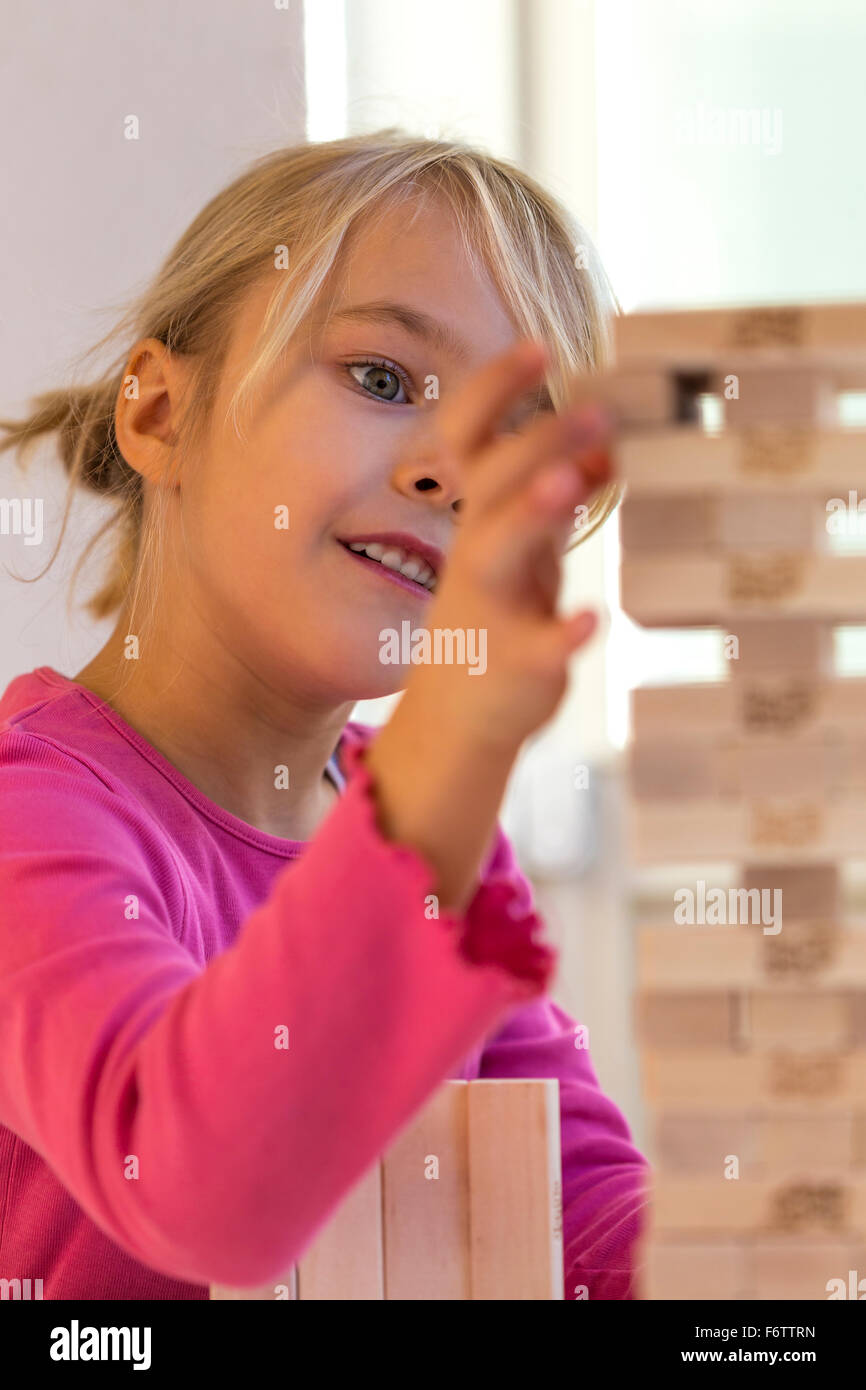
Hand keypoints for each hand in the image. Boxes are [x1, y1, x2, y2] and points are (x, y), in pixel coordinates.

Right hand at [364, 340, 613, 911]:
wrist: (458, 715)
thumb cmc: (498, 615)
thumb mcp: (525, 549)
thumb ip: (557, 495)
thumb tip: (603, 447)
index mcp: (478, 518)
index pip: (470, 439)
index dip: (496, 391)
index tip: (537, 347)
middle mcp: (476, 555)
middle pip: (492, 485)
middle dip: (537, 443)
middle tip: (597, 409)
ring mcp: (489, 609)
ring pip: (496, 553)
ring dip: (532, 514)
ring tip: (572, 481)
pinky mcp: (515, 666)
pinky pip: (535, 648)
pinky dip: (563, 633)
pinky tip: (594, 619)